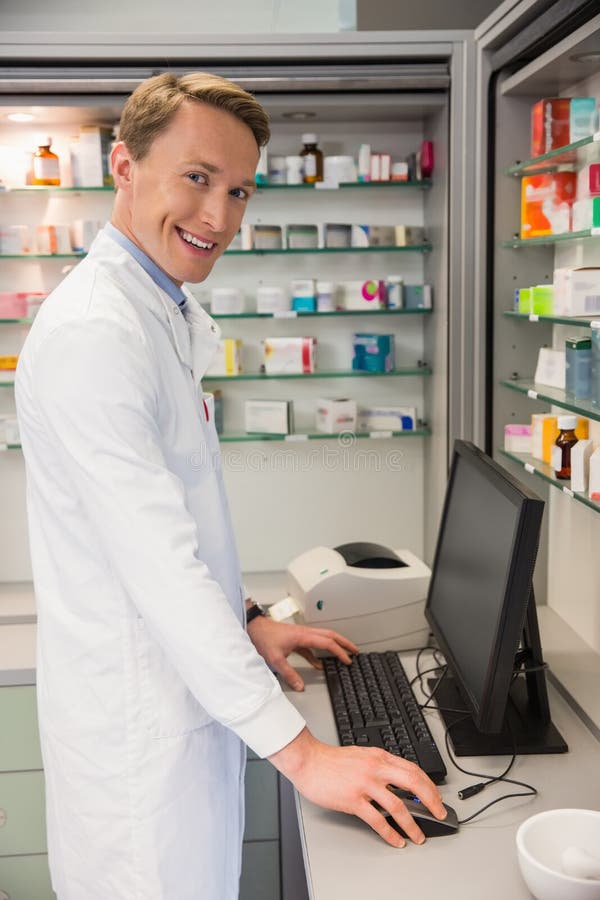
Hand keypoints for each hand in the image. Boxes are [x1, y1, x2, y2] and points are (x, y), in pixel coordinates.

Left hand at [246, 614, 357, 690]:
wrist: (254, 628)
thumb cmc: (263, 638)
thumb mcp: (275, 659)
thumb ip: (289, 674)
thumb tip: (300, 686)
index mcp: (303, 636)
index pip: (327, 642)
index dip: (339, 651)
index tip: (348, 660)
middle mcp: (305, 633)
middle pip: (330, 635)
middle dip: (344, 643)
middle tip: (355, 651)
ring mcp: (301, 635)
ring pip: (323, 638)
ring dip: (334, 646)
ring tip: (343, 655)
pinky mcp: (296, 639)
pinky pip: (312, 646)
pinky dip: (318, 654)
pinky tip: (319, 665)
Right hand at [269, 727, 446, 847]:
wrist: (309, 761)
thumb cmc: (331, 760)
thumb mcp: (362, 756)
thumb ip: (379, 766)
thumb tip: (398, 781)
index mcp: (379, 756)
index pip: (413, 769)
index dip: (429, 785)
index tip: (436, 797)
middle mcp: (376, 768)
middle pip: (413, 783)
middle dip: (431, 801)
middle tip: (439, 814)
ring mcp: (365, 784)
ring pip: (398, 805)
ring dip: (412, 824)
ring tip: (418, 836)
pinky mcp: (353, 800)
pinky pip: (377, 820)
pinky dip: (390, 833)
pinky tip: (396, 840)